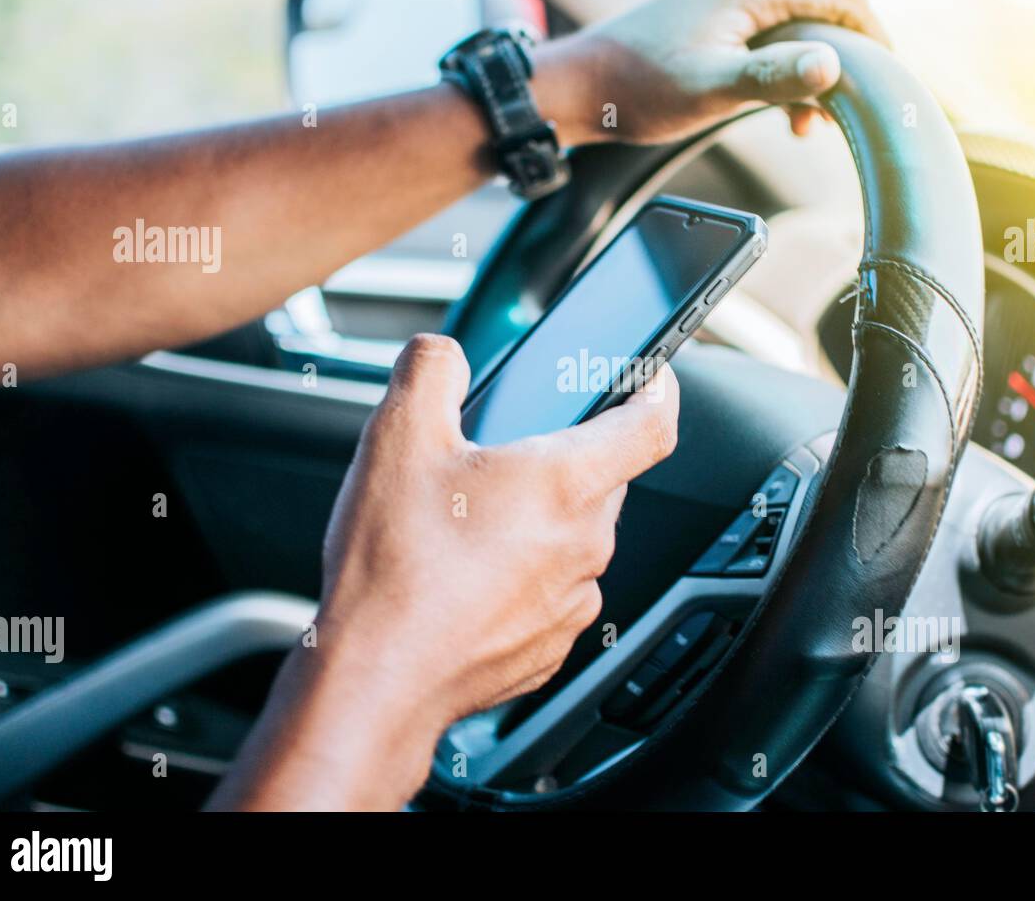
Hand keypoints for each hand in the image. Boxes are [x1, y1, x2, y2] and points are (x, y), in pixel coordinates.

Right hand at [210, 334, 678, 809]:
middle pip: (605, 477)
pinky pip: (552, 589)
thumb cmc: (396, 570)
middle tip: (506, 448)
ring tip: (470, 517)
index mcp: (566, 483)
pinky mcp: (549, 642)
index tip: (650, 378)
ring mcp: (571, 598)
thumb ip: (431, 372)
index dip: (658, 390)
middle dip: (565, 454)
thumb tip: (443, 354)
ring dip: (538, 517)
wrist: (375, 679)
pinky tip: (464, 573)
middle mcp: (585, 542)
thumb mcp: (398, 438)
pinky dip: (522, 573)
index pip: (653, 424)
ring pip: (575, 535)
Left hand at [534, 0, 888, 144]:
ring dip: (815, 77)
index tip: (891, 80)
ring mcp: (730, 3)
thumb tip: (833, 68)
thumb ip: (773, 77)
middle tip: (845, 115)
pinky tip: (785, 117)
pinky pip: (773, 44)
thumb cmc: (639, 87)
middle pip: (825, 11)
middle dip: (846, 62)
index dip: (876, 36)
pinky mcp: (718, 26)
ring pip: (800, 32)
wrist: (581, 88)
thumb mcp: (711, 88)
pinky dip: (788, 77)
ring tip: (809, 127)